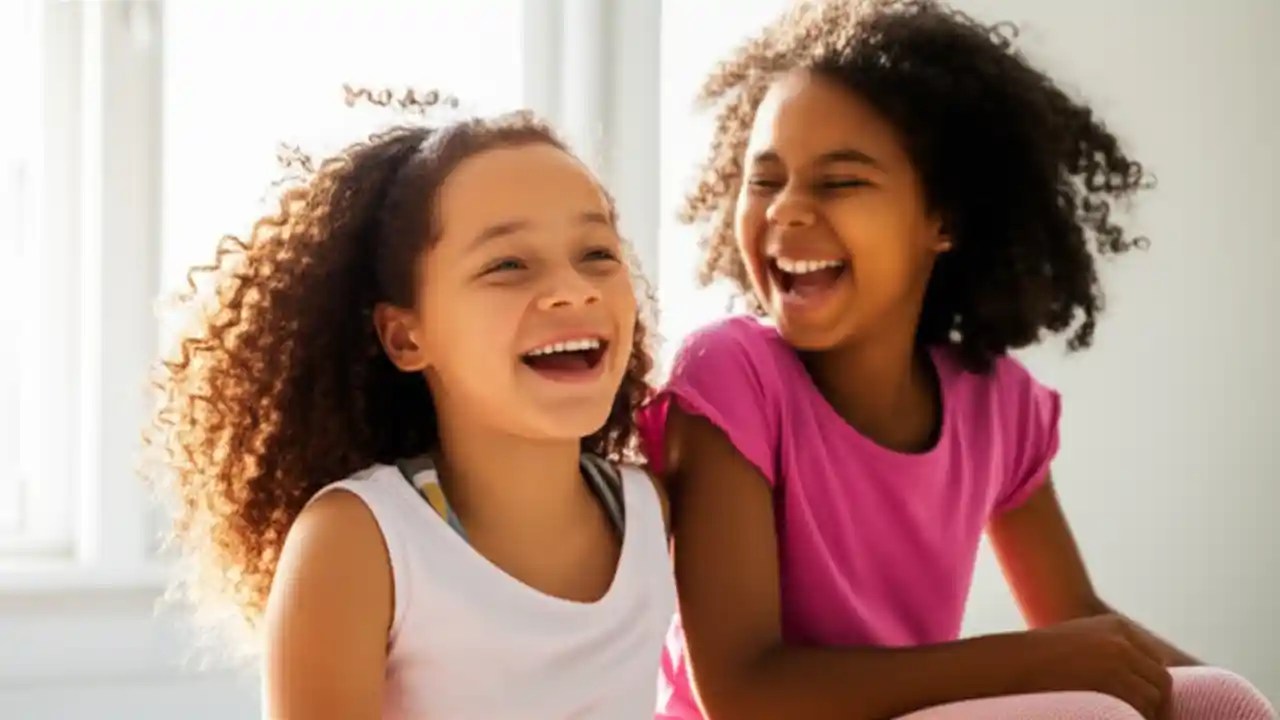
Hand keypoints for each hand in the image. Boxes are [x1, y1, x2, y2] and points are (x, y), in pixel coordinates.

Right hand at [1016, 613, 1172, 719]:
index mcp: (1116, 626)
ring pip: (1152, 698)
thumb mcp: (1079, 643)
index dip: (1149, 685)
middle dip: (1153, 702)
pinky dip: (1132, 718)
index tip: (1144, 704)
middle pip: (1160, 679)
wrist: (1013, 663)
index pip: (1154, 661)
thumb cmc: (1036, 661)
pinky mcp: (1114, 681)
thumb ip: (1108, 654)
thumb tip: (1134, 685)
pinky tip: (1113, 717)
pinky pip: (1139, 709)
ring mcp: (1120, 659)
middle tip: (1141, 718)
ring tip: (1120, 717)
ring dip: (1142, 713)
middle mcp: (1123, 640)